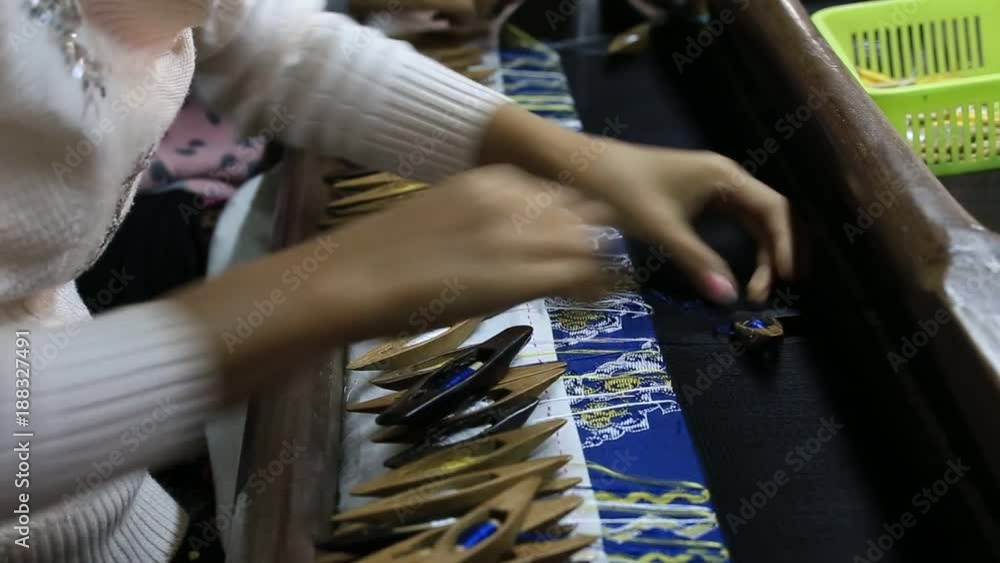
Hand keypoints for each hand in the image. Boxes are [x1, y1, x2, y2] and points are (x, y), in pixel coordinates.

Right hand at [327, 165, 616, 335]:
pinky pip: (580, 274)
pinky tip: (595, 303)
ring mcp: (517, 234)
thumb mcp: (439, 225)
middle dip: (592, 240)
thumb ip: (478, 226)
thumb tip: (497, 245)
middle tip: (594, 272)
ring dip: (598, 265)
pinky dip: (596, 289)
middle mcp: (511, 199)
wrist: (349, 281)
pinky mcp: (522, 273)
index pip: (553, 194)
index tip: (569, 248)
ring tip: (600, 290)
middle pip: (579, 212)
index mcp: (487, 180)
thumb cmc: (375, 261)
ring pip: (588, 242)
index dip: (568, 223)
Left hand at [579, 142, 793, 304]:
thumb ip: (697, 261)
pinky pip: (738, 222)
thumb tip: (729, 297)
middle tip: (766, 294)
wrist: (590, 167)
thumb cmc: (622, 191)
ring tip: (757, 290)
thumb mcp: (661, 229)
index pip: (775, 209)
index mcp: (725, 177)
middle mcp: (728, 177)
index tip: (789, 278)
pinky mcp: (703, 197)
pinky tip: (746, 271)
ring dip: (763, 254)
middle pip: (771, 216)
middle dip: (777, 254)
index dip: (787, 244)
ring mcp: (716, 186)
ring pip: (755, 221)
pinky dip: (747, 246)